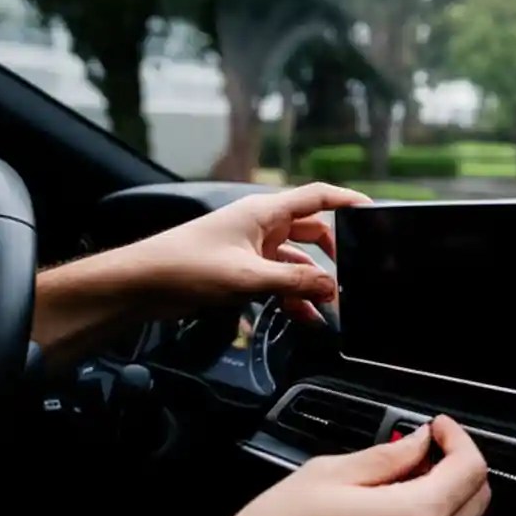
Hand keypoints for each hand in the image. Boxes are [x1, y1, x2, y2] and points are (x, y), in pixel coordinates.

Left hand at [115, 183, 370, 321]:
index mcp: (264, 212)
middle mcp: (261, 225)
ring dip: (312, 284)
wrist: (141, 284)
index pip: (317, 197)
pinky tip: (305, 318)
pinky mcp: (242, 270)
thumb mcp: (247, 277)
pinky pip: (278, 281)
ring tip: (330, 309)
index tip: (374, 213)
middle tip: (352, 276)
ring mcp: (252, 248)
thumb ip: (294, 284)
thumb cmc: (185, 267)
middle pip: (312, 232)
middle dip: (334, 255)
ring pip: (296, 262)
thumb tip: (332, 290)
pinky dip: (292, 298)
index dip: (347, 202)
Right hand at [132, 416, 489, 515]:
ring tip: (389, 487)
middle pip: (475, 504)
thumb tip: (420, 442)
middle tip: (421, 452)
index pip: (471, 470)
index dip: (458, 439)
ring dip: (438, 504)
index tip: (439, 428)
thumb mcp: (325, 475)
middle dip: (457, 470)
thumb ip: (386, 455)